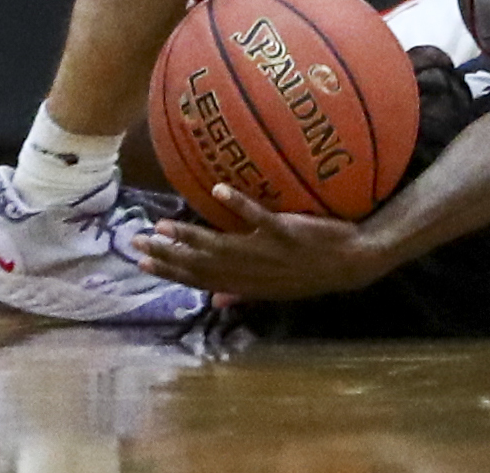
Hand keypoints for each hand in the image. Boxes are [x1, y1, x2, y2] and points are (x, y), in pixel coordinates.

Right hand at [134, 184, 385, 299]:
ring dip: (190, 235)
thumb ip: (241, 293)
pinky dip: (238, 204)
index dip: (170, 273)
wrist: (352, 264)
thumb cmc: (311, 273)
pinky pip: (259, 217)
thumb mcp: (275, 291)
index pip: (200, 280)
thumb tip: (213, 299)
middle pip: (202, 264)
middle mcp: (252, 272)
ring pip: (221, 246)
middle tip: (137, 241)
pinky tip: (218, 190)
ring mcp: (268, 252)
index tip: (141, 264)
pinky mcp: (285, 233)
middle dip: (167, 254)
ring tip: (163, 225)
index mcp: (247, 285)